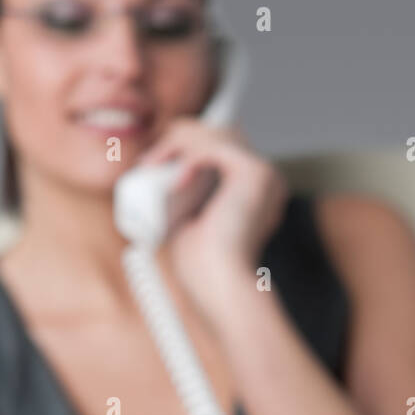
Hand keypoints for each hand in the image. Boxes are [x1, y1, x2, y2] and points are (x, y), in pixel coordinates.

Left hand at [136, 119, 288, 312]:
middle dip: (178, 139)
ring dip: (177, 144)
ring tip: (153, 167)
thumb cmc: (202, 263)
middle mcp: (266, 179)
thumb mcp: (190, 217)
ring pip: (215, 134)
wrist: (218, 281)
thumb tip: (157, 172)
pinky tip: (177, 178)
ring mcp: (266, 174)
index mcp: (254, 189)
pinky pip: (215, 147)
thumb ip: (187, 194)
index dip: (185, 145)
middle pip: (218, 133)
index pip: (220, 147)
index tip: (152, 162)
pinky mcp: (256, 174)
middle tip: (148, 163)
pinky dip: (190, 156)